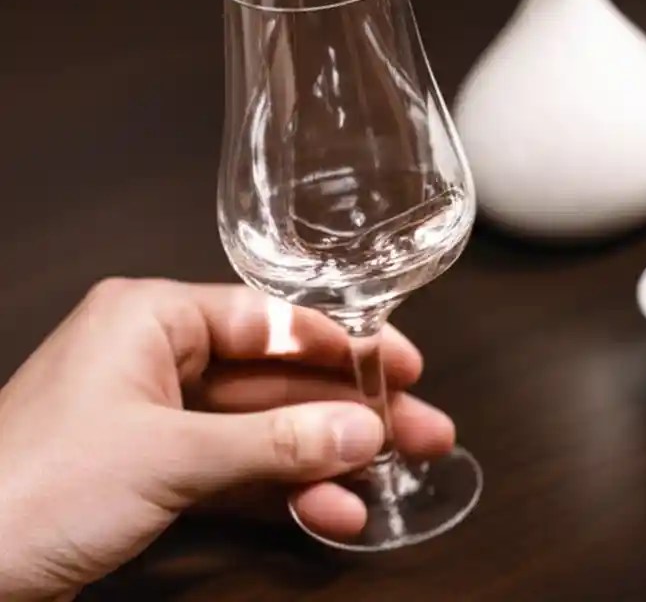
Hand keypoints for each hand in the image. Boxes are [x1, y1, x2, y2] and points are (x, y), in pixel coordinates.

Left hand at [0, 278, 453, 600]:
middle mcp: (155, 361)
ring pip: (264, 432)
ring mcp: (154, 422)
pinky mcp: (150, 477)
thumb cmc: (28, 488)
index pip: (270, 319)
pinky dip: (284, 495)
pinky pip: (237, 475)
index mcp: (149, 319)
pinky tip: (332, 513)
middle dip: (349, 412)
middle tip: (420, 429)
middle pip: (277, 379)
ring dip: (326, 461)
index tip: (402, 367)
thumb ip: (276, 443)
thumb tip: (363, 428)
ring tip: (392, 480)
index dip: (343, 345)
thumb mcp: (170, 456)